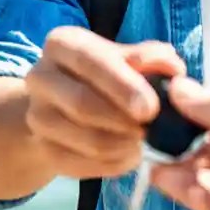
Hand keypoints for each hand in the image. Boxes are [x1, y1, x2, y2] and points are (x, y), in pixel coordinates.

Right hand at [24, 26, 184, 178]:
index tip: (151, 108)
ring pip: (84, 139)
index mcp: (62, 44)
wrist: (62, 106)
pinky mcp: (42, 149)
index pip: (89, 61)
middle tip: (150, 130)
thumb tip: (173, 67)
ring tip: (143, 143)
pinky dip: (112, 164)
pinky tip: (129, 156)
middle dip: (123, 121)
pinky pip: (81, 165)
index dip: (122, 85)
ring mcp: (36, 115)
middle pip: (82, 104)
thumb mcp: (124, 58)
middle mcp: (40, 76)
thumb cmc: (102, 75)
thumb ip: (150, 58)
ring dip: (122, 146)